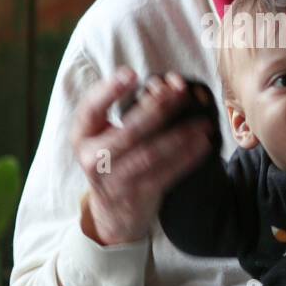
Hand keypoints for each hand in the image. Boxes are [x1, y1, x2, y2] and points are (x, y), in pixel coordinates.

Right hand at [70, 68, 214, 245]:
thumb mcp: (103, 135)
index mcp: (82, 136)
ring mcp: (114, 180)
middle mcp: (93, 158)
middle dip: (157, 109)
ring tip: (202, 121)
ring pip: (150, 154)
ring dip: (180, 135)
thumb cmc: (113, 159)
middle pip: (128, 131)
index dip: (109, 91)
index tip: (131, 74)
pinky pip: (166, 173)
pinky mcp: (137, 195)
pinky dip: (186, 157)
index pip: (90, 110)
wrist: (112, 211)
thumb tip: (165, 84)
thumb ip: (124, 110)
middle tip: (181, 92)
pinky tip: (202, 144)